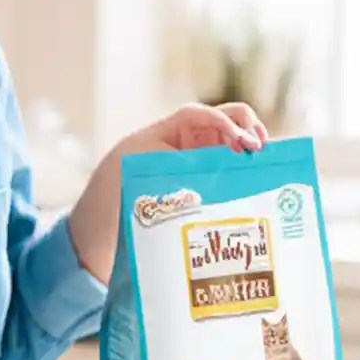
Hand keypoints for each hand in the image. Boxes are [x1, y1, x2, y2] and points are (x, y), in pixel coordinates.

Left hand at [68, 102, 269, 283]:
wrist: (94, 244)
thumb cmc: (110, 203)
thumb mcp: (139, 176)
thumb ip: (176, 166)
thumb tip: (221, 166)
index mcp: (165, 134)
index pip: (203, 116)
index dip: (226, 123)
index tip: (242, 143)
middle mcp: (183, 147)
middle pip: (225, 127)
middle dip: (248, 132)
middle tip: (261, 150)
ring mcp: (195, 170)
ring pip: (231, 154)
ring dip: (251, 155)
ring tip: (265, 168)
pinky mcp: (202, 194)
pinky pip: (227, 180)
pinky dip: (245, 181)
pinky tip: (259, 192)